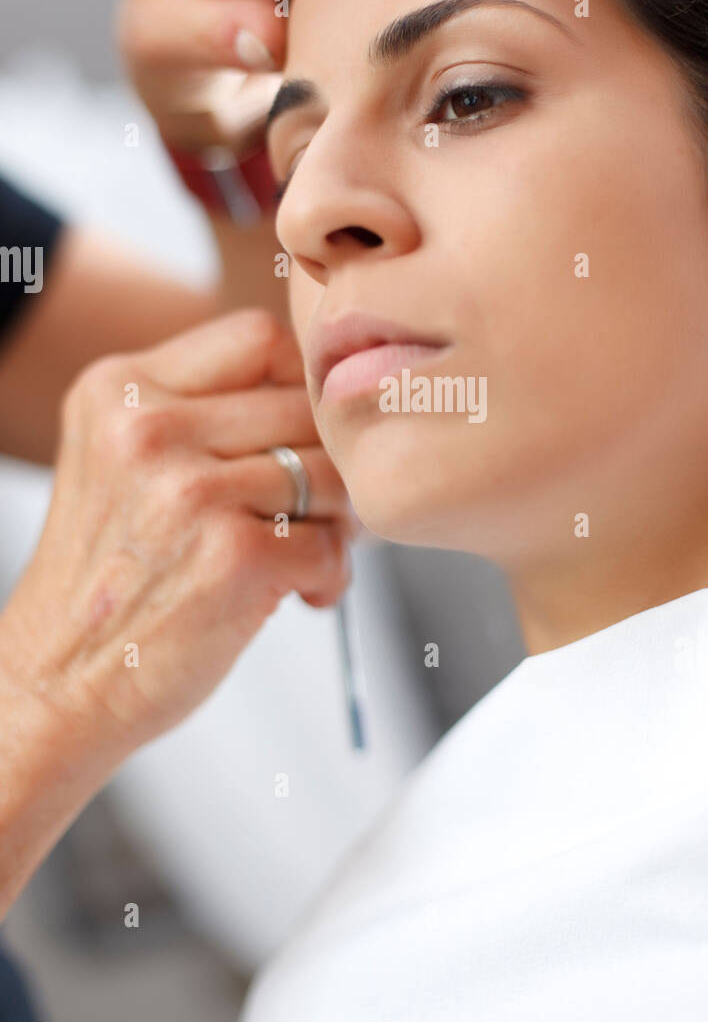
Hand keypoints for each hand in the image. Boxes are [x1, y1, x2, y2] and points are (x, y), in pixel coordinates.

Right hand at [0, 309, 352, 749]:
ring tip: (304, 554)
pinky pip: (333, 544)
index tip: (298, 439)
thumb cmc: (110, 575)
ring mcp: (189, 493)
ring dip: (337, 522)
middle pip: (305, 407)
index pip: (260, 337)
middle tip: (318, 512)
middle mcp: (148, 430)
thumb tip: (333, 397)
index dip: (300, 387)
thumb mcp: (120, 457)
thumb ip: (202, 410)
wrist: (56, 684)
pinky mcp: (232, 559)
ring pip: (332, 474)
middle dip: (328, 463)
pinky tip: (298, 595)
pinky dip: (331, 576)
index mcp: (120, 389)